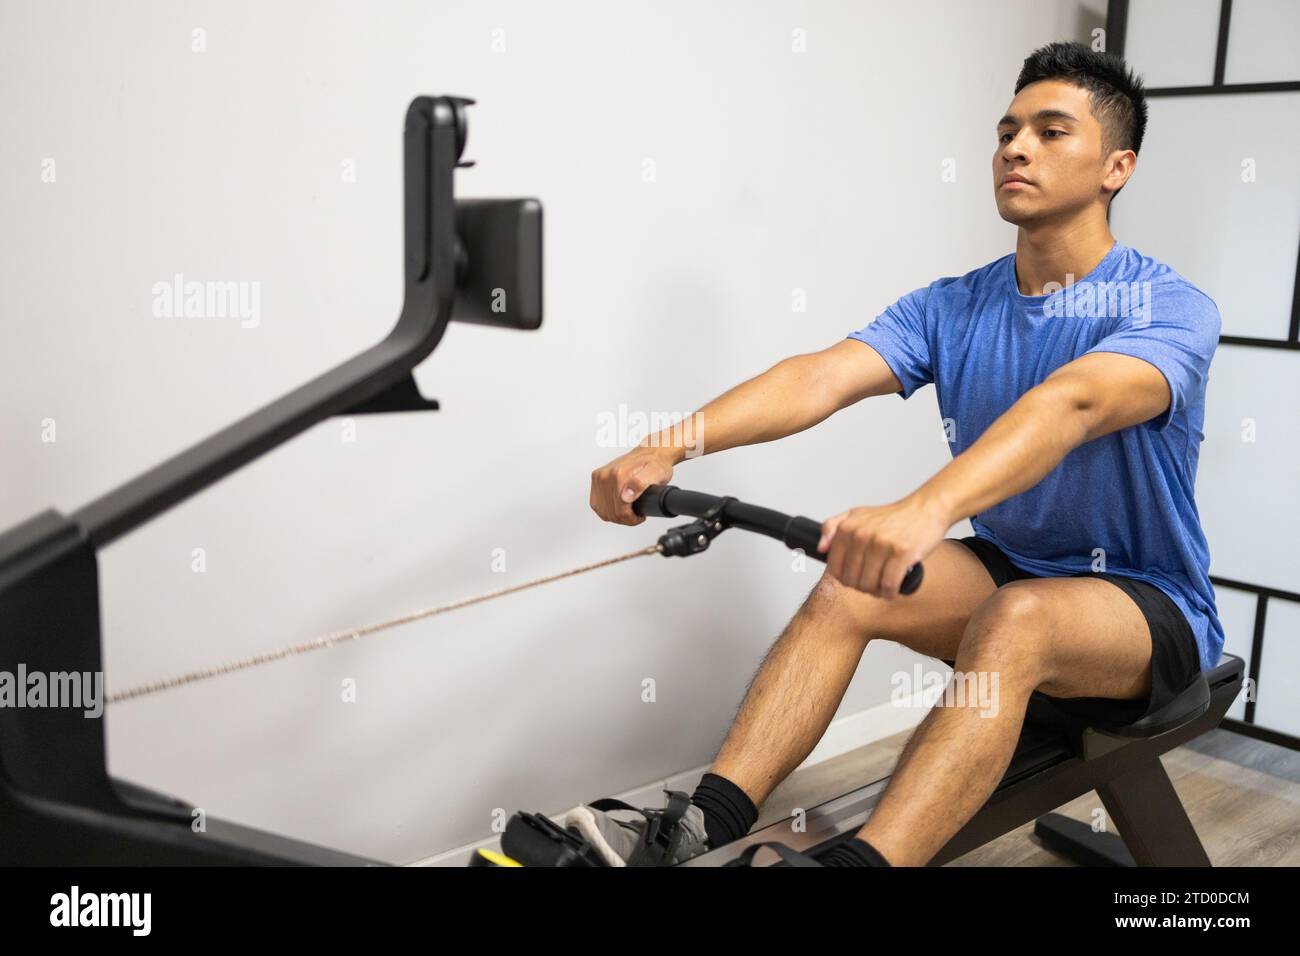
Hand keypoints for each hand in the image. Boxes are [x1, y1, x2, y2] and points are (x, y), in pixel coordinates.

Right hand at [590, 445, 676, 524]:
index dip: (632, 519)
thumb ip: (640, 484)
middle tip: (635, 515)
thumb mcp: (656, 473)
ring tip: (627, 512)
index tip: (640, 516)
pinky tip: (617, 507)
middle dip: (625, 518)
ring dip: (616, 516)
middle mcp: (606, 475)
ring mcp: (600, 476)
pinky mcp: (596, 478)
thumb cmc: (655, 464)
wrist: (650, 452)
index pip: (620, 511)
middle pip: (611, 512)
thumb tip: (625, 497)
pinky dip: (606, 510)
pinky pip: (596, 504)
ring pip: (602, 511)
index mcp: (619, 475)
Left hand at [818, 495, 950, 597]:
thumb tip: (821, 548)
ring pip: (869, 586)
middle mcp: (861, 535)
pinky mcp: (901, 552)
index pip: (835, 569)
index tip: (858, 577)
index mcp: (847, 528)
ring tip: (885, 585)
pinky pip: (888, 586)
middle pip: (851, 580)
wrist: (925, 509)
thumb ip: (832, 527)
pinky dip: (891, 593)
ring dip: (877, 592)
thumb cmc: (892, 517)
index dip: (846, 579)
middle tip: (874, 582)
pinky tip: (894, 589)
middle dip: (863, 587)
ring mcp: (880, 544)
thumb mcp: (857, 514)